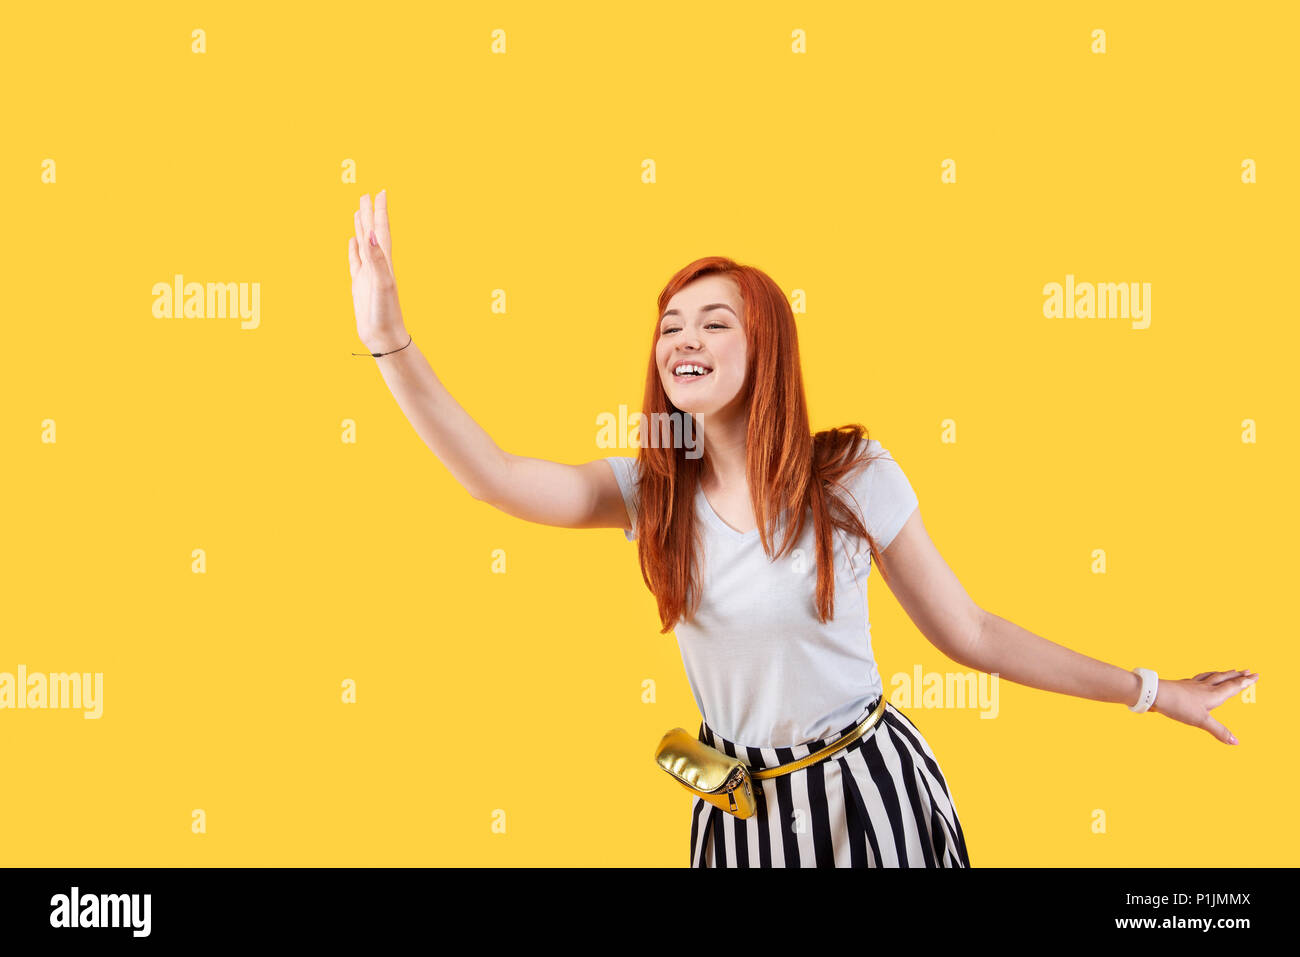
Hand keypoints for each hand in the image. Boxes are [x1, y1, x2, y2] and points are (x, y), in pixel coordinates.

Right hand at [348, 190, 406, 351]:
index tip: (381, 192)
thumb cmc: (385, 312)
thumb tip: (372, 234)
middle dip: (369, 213)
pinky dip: (354, 249)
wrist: (383, 337)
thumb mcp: (382, 283)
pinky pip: (355, 261)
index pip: (381, 230)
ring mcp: (368, 274)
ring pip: (363, 244)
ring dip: (361, 227)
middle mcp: (377, 265)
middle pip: (372, 232)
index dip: (381, 211)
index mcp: (384, 261)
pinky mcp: (359, 285)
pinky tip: (353, 242)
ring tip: (358, 212)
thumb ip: (377, 259)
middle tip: (366, 194)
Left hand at [1150, 670, 1259, 744]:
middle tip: (1248, 671)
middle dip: (1237, 675)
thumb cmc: (1178, 705)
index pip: (1233, 686)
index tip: (1256, 675)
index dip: (1245, 682)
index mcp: (1212, 694)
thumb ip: (1219, 731)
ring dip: (1223, 673)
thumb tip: (1236, 742)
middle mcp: (1204, 687)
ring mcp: (1193, 685)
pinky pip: (1199, 678)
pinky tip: (1201, 678)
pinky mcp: (1182, 685)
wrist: (1154, 693)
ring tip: (1229, 671)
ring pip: (1212, 676)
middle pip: (1224, 678)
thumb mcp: (1201, 721)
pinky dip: (1206, 676)